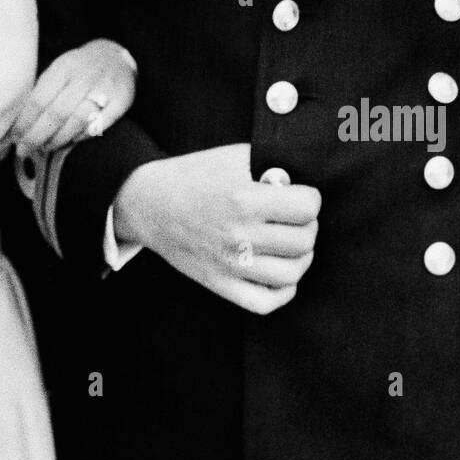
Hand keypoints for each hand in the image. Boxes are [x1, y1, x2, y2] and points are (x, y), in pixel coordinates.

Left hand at [10, 38, 136, 154]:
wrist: (116, 56)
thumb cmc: (80, 68)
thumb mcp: (60, 68)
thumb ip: (44, 90)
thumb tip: (21, 121)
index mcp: (64, 67)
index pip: (40, 98)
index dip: (25, 122)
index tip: (16, 137)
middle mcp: (84, 76)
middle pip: (57, 113)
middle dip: (37, 135)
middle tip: (25, 149)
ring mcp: (104, 88)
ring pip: (77, 121)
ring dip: (58, 139)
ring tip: (45, 147)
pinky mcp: (121, 101)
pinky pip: (99, 125)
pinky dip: (83, 136)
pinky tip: (71, 141)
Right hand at [112, 143, 320, 314]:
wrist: (149, 202)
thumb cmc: (194, 175)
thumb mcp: (233, 156)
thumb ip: (271, 166)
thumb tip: (302, 183)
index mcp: (243, 199)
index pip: (307, 208)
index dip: (310, 198)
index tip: (301, 195)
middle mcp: (238, 235)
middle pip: (304, 240)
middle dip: (307, 225)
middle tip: (295, 217)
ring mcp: (229, 265)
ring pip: (292, 273)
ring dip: (301, 257)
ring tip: (292, 242)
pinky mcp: (219, 284)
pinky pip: (265, 302)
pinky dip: (283, 290)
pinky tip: (281, 272)